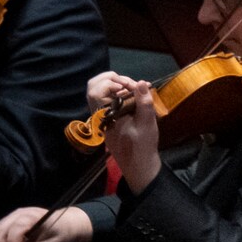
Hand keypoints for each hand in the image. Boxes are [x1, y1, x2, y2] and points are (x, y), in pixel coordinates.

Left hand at [86, 70, 161, 191]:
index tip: (131, 86)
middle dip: (112, 78)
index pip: (96, 90)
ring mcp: (102, 115)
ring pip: (99, 91)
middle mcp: (99, 113)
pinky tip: (132, 96)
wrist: (137, 163)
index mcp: (105, 115)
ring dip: (115, 84)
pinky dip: (117, 92)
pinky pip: (106, 99)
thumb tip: (140, 82)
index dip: (111, 82)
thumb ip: (143, 102)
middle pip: (94, 86)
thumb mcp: (147, 123)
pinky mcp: (107, 117)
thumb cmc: (143, 144)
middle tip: (132, 84)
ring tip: (134, 89)